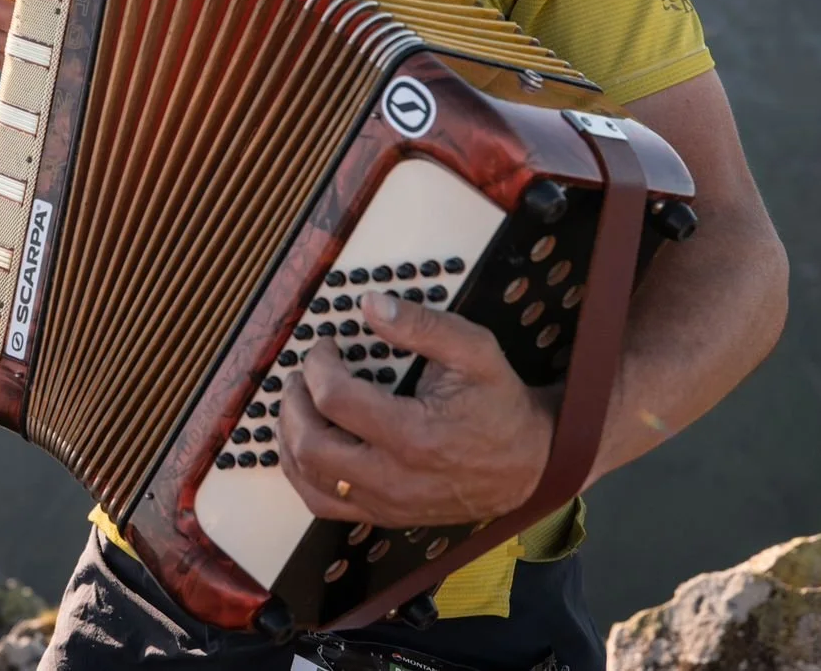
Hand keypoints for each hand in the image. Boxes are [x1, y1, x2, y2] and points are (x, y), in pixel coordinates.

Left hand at [278, 291, 554, 529]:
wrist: (531, 464)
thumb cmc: (500, 403)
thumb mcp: (474, 351)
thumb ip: (421, 325)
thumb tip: (369, 304)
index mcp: (413, 435)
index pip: (335, 398)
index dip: (317, 364)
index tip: (325, 346)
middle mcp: (394, 478)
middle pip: (311, 445)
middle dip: (294, 401)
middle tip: (299, 376)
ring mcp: (387, 504)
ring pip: (309, 481)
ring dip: (289, 438)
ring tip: (296, 405)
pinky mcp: (384, 516)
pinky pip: (322, 506)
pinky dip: (302, 474)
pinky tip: (305, 444)